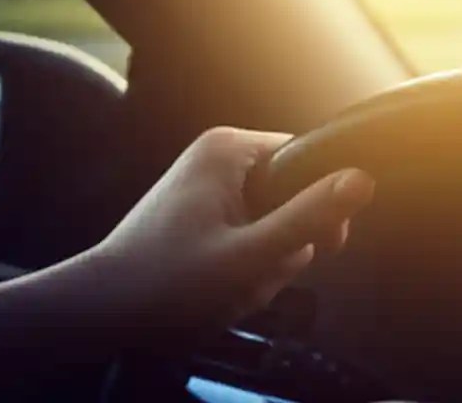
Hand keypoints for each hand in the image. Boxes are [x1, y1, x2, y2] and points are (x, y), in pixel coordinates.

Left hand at [81, 127, 374, 342]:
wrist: (99, 313)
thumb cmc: (164, 284)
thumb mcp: (249, 256)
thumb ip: (308, 218)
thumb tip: (362, 180)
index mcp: (229, 149)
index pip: (309, 160)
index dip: (321, 206)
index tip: (316, 245)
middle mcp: (219, 158)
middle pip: (294, 198)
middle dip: (283, 248)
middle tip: (251, 275)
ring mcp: (210, 187)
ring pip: (274, 226)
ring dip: (264, 266)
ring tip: (229, 286)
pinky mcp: (203, 215)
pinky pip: (250, 238)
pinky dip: (245, 269)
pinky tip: (221, 288)